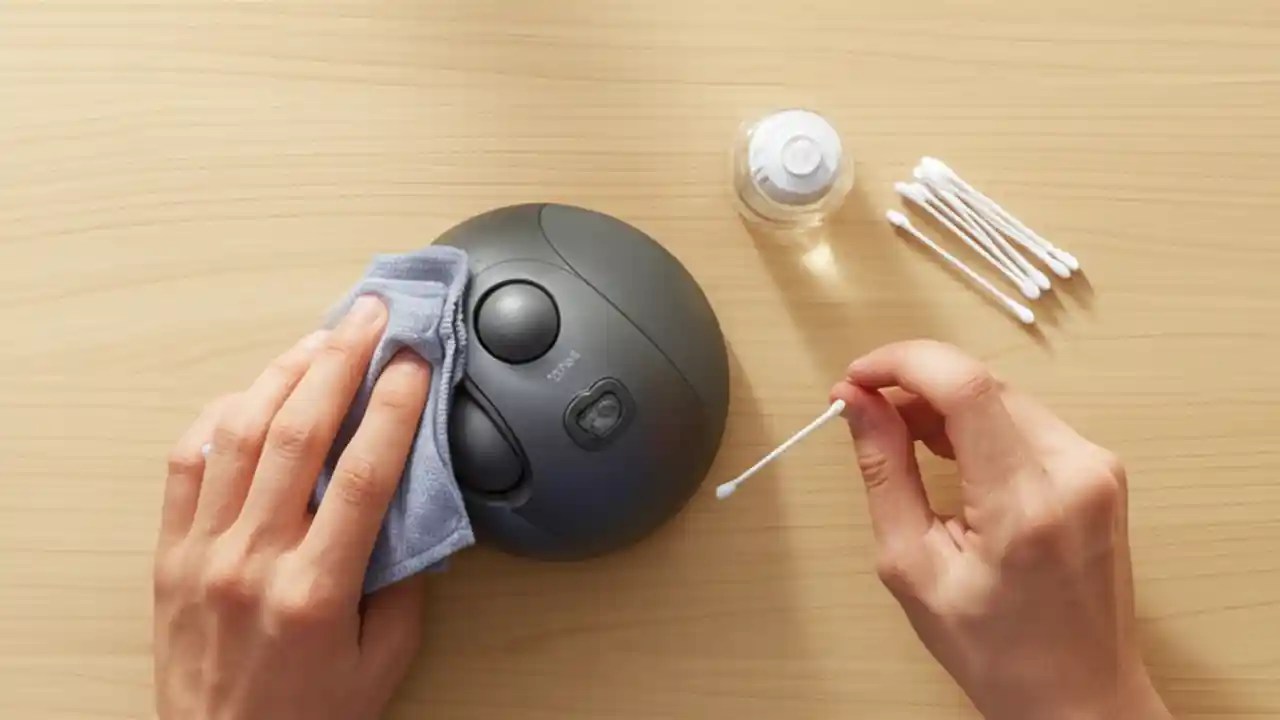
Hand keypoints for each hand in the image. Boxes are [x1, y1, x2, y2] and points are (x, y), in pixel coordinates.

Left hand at [154, 296, 429, 719]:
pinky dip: (220, 414)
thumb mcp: (385, 659)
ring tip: (321, 337)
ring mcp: (204, 550)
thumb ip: (404, 579)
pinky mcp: (170, 552)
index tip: (417, 360)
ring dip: (284, 372)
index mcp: (315, 590)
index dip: (394, 406)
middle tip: (370, 314)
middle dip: (341, 360)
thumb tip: (413, 501)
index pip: (363, 473)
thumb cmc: (309, 715)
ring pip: (239, 432)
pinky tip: (253, 391)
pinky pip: (187, 461)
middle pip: (298, 432)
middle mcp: (253, 559)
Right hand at [831, 340, 1170, 719]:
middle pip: (981, 384)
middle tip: (864, 411)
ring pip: (1003, 397)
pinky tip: (947, 449)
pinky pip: (1027, 420)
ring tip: (901, 438)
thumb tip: (856, 404)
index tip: (857, 377)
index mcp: (1026, 504)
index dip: (902, 363)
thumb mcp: (913, 567)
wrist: (1080, 697)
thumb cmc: (997, 651)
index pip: (966, 386)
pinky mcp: (1101, 469)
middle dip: (914, 384)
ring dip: (944, 403)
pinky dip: (978, 423)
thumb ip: (885, 473)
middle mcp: (1075, 472)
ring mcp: (1098, 468)